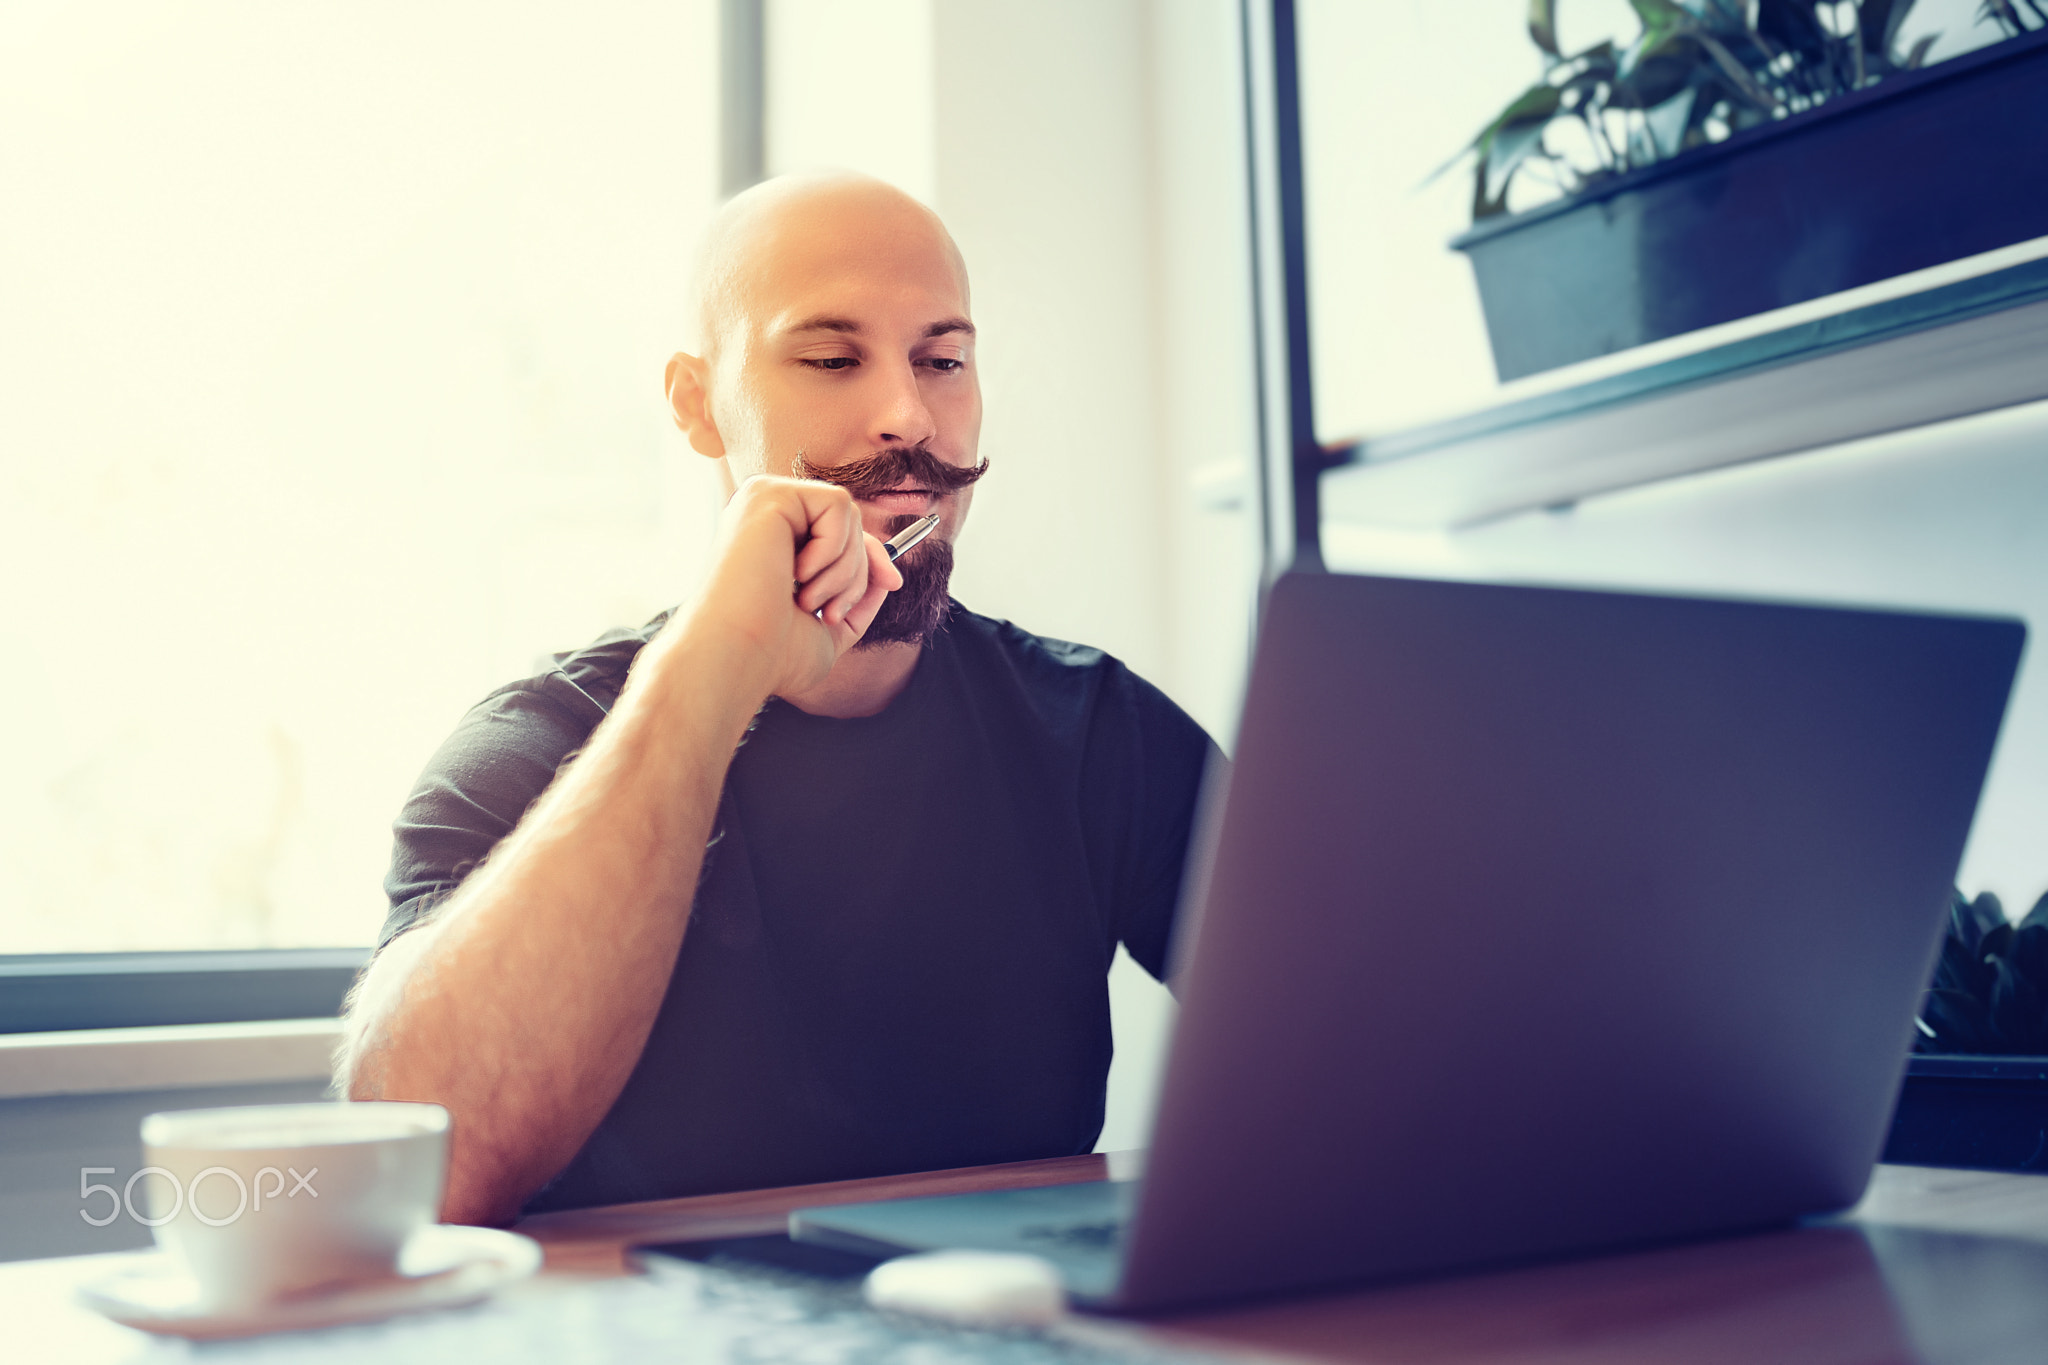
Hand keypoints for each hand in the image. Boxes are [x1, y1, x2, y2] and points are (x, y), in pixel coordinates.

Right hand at [668, 475, 902, 699]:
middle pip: (850, 524)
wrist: (739, 657)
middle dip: (857, 573)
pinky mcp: (767, 493)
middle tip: (827, 612)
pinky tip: (796, 575)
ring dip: (844, 568)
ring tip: (806, 600)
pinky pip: (837, 504)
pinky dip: (832, 548)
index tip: (893, 582)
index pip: (839, 533)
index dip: (872, 556)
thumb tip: (888, 573)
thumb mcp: (831, 630)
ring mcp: (762, 502)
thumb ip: (858, 599)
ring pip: (848, 514)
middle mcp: (765, 518)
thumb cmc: (773, 655)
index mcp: (774, 544)